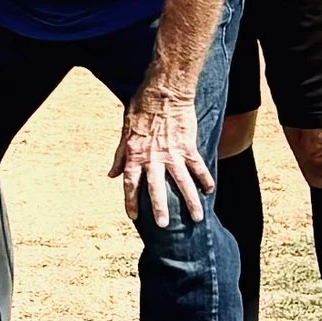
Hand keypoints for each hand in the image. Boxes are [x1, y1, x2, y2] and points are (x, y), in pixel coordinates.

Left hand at [111, 81, 212, 225]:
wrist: (163, 94)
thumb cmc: (140, 111)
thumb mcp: (124, 133)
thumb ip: (119, 156)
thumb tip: (111, 175)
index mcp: (134, 155)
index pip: (130, 183)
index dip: (130, 200)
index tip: (133, 217)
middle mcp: (152, 158)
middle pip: (156, 188)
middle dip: (160, 208)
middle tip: (164, 226)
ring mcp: (172, 154)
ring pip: (182, 182)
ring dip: (190, 201)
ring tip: (197, 218)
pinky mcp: (188, 147)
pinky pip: (198, 167)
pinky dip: (205, 180)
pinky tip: (210, 191)